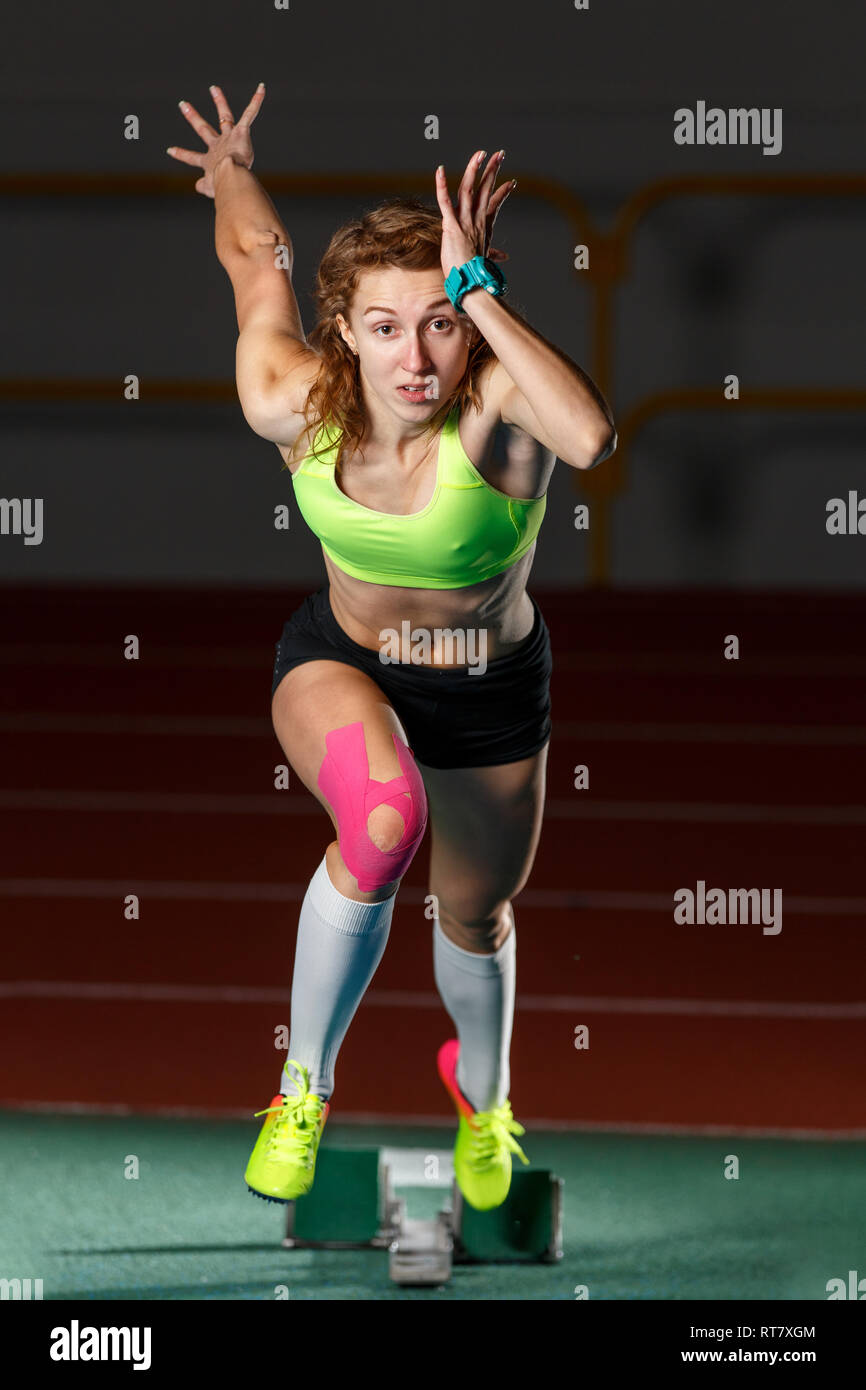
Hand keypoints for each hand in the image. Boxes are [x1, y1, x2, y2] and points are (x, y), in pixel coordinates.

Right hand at [167, 83, 265, 197]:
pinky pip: (250, 113)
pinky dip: (256, 101)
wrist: (230, 176)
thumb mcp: (210, 188)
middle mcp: (217, 146)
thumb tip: (198, 185)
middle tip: (183, 104)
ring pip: (224, 116)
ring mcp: (229, 137)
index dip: (181, 154)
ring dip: (220, 102)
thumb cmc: (222, 185)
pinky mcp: (241, 132)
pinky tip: (261, 88)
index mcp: (209, 161)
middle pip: (203, 129)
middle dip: (193, 117)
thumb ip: (204, 186)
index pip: (192, 158)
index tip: (170, 150)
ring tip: (214, 89)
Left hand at [434, 150, 514, 278]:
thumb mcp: (484, 260)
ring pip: (469, 189)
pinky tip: (440, 170)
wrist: (471, 284)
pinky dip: (442, 185)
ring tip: (480, 154)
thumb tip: (503, 257)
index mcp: (483, 228)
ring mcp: (465, 222)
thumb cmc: (475, 275)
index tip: (512, 182)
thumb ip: (492, 254)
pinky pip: (445, 201)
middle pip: (485, 189)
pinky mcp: (451, 226)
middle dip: (493, 170)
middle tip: (500, 154)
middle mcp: (476, 221)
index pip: (495, 204)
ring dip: (474, 169)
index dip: (503, 192)